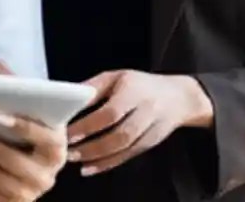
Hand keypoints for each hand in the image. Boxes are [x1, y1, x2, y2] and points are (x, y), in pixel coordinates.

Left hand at [67, 70, 212, 176]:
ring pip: (126, 149)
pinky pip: (129, 156)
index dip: (89, 125)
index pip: (111, 112)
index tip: (69, 132)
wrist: (178, 97)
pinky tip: (91, 167)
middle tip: (69, 151)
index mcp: (134, 91)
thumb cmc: (140, 84)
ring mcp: (151, 129)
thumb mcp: (116, 77)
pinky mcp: (151, 143)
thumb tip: (66, 96)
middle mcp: (146, 111)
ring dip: (98, 158)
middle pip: (120, 134)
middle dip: (92, 146)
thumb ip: (92, 87)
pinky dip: (108, 164)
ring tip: (76, 159)